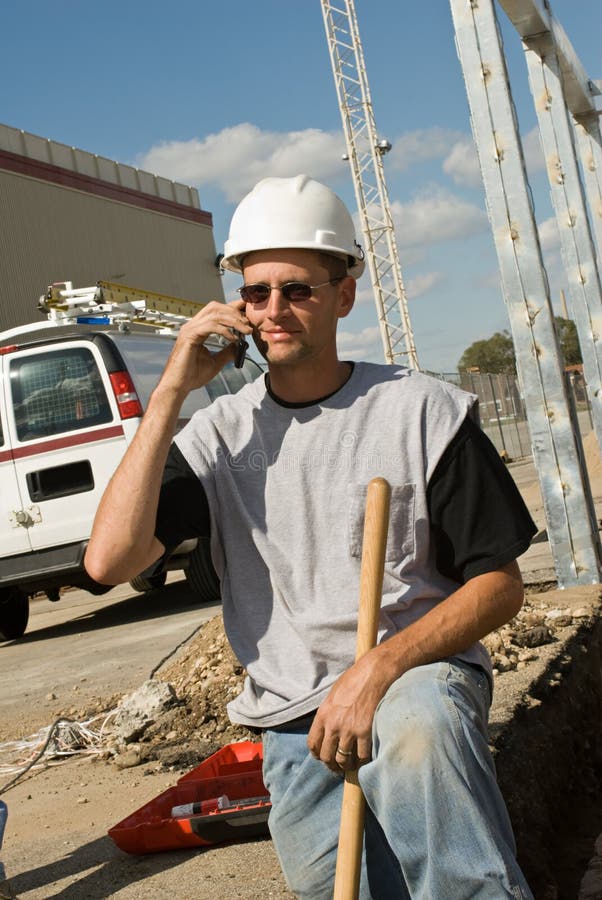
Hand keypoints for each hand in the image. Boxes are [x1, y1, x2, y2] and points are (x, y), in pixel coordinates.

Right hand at [160, 299, 251, 395]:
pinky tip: (233, 339)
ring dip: (233, 321)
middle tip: (248, 323)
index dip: (232, 309)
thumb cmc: (191, 375)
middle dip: (234, 312)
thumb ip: (227, 352)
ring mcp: (190, 329)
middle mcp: (193, 326)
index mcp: (198, 329)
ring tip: (245, 330)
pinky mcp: (189, 336)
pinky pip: (210, 326)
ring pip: (214, 314)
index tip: (247, 315)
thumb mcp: (216, 361)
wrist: (178, 386)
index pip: (216, 311)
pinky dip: (225, 330)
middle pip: (215, 307)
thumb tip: (239, 346)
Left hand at [307, 648, 396, 773]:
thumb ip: (329, 714)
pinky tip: (365, 760)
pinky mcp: (365, 732)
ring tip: (351, 765)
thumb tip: (328, 729)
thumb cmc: (355, 679)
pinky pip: (361, 756)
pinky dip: (362, 761)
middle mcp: (333, 724)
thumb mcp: (333, 695)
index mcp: (323, 714)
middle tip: (339, 766)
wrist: (374, 672)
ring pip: (343, 759)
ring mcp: (349, 729)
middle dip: (332, 764)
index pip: (313, 744)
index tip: (324, 757)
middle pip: (326, 756)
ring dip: (347, 765)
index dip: (318, 755)